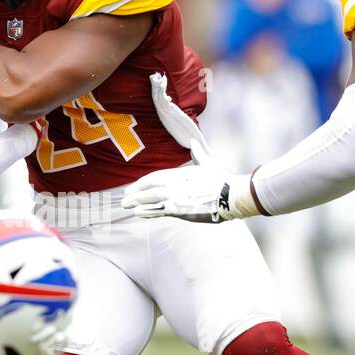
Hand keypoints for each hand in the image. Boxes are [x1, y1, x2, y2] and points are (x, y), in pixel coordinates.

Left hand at [123, 143, 257, 221]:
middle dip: (135, 193)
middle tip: (124, 198)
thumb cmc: (221, 179)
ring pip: (150, 199)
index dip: (142, 182)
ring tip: (126, 206)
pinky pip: (159, 210)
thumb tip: (193, 142)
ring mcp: (175, 197)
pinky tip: (137, 212)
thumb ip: (198, 153)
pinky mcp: (179, 209)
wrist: (230, 195)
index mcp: (179, 173)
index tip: (134, 186)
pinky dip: (147, 211)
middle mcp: (174, 184)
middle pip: (149, 188)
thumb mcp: (209, 162)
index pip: (155, 177)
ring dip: (137, 202)